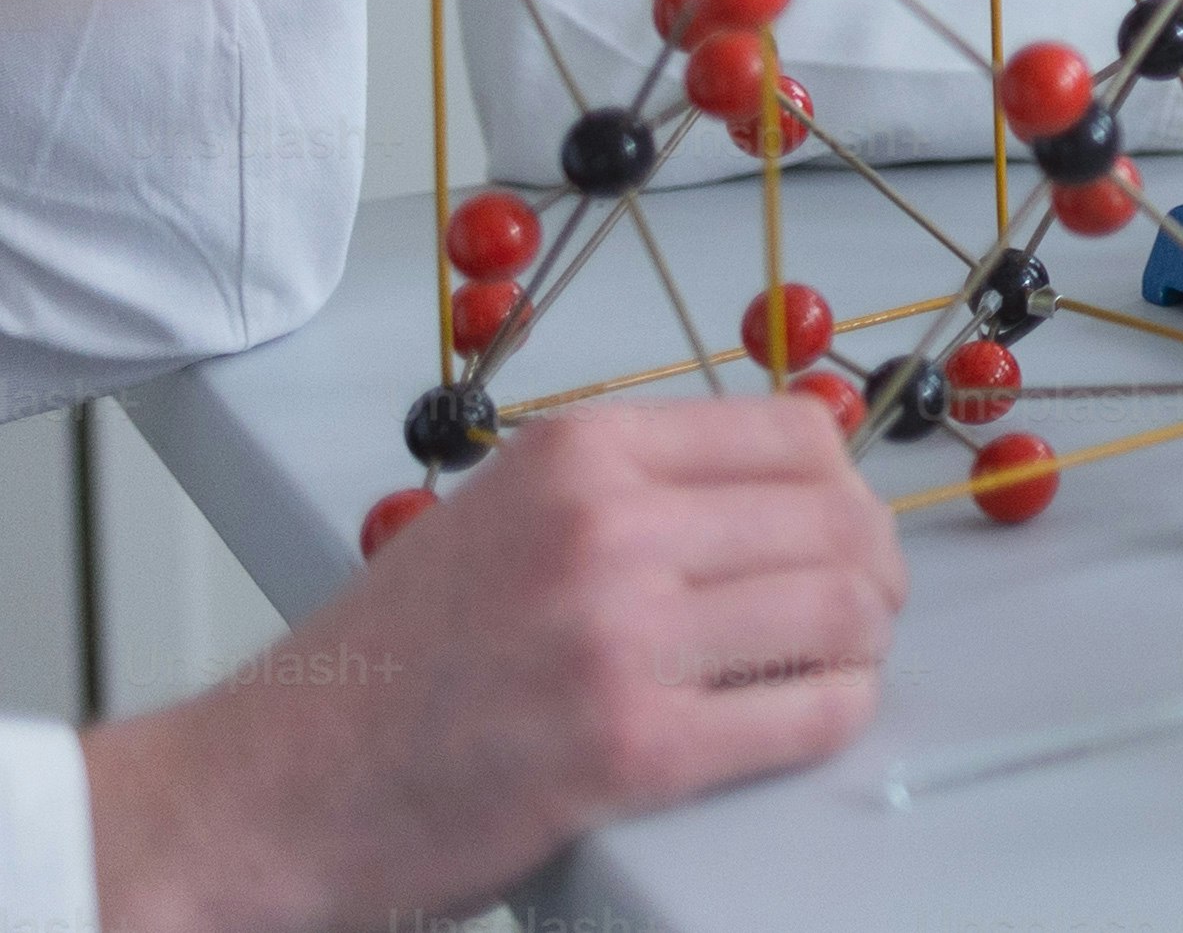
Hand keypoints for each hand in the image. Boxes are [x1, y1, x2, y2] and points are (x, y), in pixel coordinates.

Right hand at [87, 393, 900, 932]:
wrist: (267, 791)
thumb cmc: (386, 666)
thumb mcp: (503, 517)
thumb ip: (628, 491)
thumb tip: (785, 486)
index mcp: (581, 455)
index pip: (795, 434)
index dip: (843, 487)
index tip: (842, 525)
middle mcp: (609, 528)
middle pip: (835, 519)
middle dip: (872, 568)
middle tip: (864, 608)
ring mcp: (621, 637)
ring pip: (839, 610)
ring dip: (862, 643)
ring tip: (839, 664)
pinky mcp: (632, 749)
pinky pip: (807, 713)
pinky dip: (835, 715)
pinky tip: (812, 717)